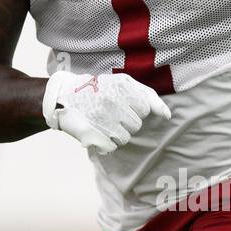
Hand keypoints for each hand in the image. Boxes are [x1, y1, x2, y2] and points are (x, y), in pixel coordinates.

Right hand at [42, 70, 170, 154]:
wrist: (63, 94)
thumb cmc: (99, 89)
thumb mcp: (124, 84)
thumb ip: (149, 97)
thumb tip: (167, 115)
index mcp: (123, 86)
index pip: (144, 110)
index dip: (134, 109)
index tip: (121, 104)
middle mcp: (113, 101)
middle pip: (135, 125)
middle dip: (126, 122)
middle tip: (110, 114)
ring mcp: (102, 118)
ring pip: (124, 138)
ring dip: (116, 133)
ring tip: (103, 122)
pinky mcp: (92, 134)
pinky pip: (111, 146)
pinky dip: (105, 143)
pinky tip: (97, 131)